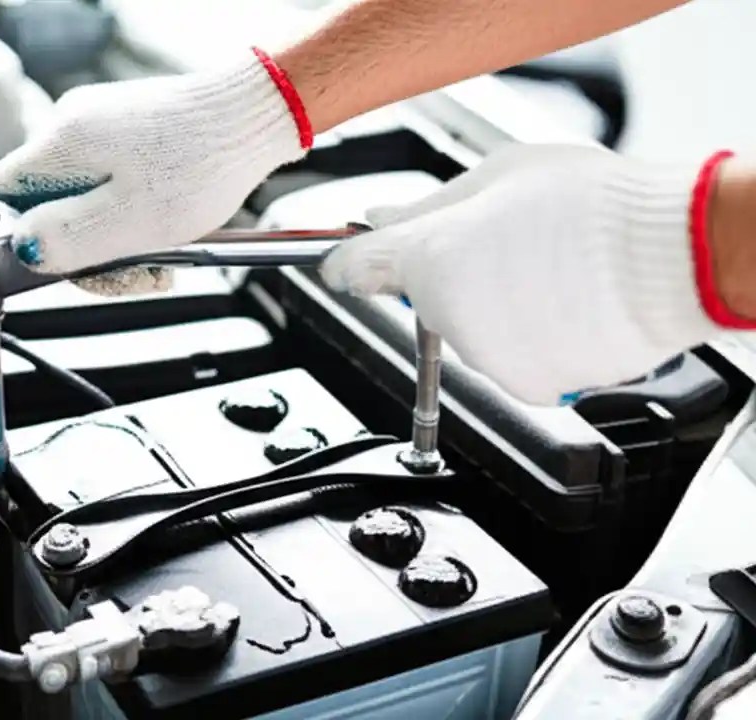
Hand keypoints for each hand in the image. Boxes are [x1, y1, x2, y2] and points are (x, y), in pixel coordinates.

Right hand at [0, 50, 307, 294]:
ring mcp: (100, 124)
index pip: (3, 197)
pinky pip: (111, 182)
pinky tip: (166, 227)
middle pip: (47, 203)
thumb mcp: (131, 222)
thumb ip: (69, 238)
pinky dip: (133, 213)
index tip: (72, 262)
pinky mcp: (129, 129)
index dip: (29, 238)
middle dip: (87, 248)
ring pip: (83, 197)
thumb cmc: (203, 166)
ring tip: (161, 255)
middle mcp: (71, 125)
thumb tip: (21, 250)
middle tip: (136, 271)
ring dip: (116, 238)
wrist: (256, 118)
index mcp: (61, 144)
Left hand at [320, 144, 720, 404]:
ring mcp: (490, 357)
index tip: (344, 262)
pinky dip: (534, 337)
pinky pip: (515, 359)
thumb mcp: (498, 176)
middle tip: (507, 245)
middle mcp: (450, 317)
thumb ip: (427, 206)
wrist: (673, 256)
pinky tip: (568, 303)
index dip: (348, 262)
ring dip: (498, 307)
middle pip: (428, 298)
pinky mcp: (530, 385)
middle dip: (454, 275)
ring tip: (551, 271)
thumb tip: (379, 217)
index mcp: (431, 258)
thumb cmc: (596, 207)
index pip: (354, 268)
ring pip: (472, 331)